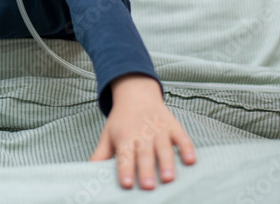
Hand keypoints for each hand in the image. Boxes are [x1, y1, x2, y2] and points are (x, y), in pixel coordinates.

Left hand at [90, 75, 195, 189]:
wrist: (136, 93)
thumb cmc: (122, 120)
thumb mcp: (107, 135)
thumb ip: (100, 155)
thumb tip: (88, 172)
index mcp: (125, 138)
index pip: (124, 156)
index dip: (125, 170)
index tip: (126, 184)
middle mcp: (142, 134)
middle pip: (144, 154)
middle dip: (146, 170)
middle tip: (148, 186)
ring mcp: (159, 130)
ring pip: (164, 148)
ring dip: (167, 163)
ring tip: (168, 178)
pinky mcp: (173, 126)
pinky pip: (182, 137)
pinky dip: (187, 148)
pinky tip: (190, 160)